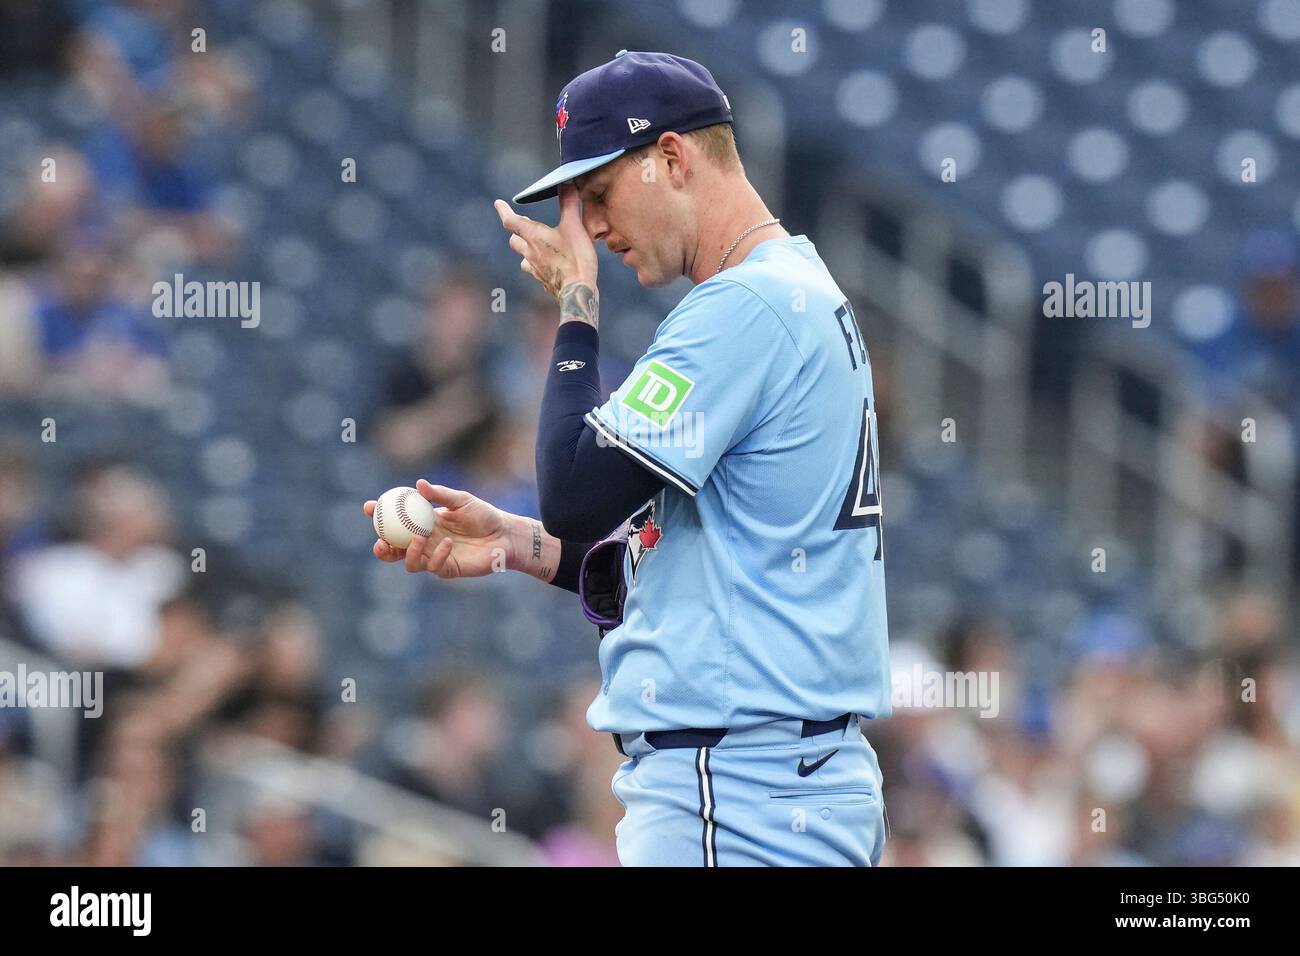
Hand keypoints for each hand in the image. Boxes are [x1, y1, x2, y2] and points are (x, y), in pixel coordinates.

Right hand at [364, 479, 512, 578]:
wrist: (505, 535)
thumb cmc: (484, 515)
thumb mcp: (461, 500)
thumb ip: (440, 494)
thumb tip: (419, 484)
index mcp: (423, 522)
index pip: (394, 521)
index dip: (378, 516)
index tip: (369, 507)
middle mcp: (425, 541)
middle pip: (394, 549)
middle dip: (381, 546)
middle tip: (380, 539)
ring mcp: (434, 556)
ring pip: (409, 562)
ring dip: (409, 552)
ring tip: (418, 537)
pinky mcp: (447, 569)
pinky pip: (434, 566)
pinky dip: (437, 555)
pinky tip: (449, 543)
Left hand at [494, 184, 597, 300]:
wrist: (578, 293)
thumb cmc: (576, 258)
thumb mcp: (574, 227)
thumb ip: (569, 205)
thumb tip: (566, 183)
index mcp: (534, 236)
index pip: (511, 221)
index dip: (503, 211)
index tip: (498, 203)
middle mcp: (530, 252)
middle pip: (514, 240)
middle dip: (517, 231)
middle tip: (523, 223)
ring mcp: (535, 269)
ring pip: (523, 257)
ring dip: (526, 249)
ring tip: (535, 246)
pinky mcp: (542, 280)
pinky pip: (534, 270)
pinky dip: (537, 263)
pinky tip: (547, 264)